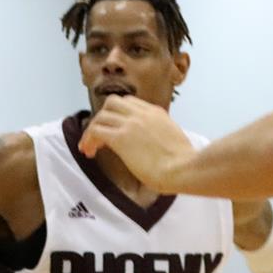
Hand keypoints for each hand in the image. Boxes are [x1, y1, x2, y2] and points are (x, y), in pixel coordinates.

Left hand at [77, 95, 192, 192]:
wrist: (184, 168)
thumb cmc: (183, 162)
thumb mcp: (172, 139)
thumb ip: (159, 135)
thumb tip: (152, 145)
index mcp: (156, 113)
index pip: (130, 103)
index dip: (117, 114)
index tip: (114, 129)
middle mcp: (142, 114)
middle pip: (112, 103)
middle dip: (102, 117)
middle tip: (98, 136)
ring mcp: (130, 124)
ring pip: (100, 116)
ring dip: (91, 131)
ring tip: (89, 148)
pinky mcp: (121, 138)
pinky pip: (96, 131)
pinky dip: (88, 139)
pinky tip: (90, 151)